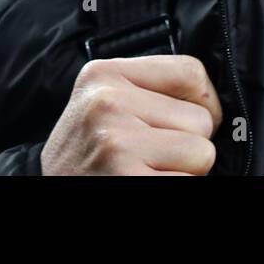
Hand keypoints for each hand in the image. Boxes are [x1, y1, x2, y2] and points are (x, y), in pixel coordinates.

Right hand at [41, 55, 222, 174]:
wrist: (46, 191)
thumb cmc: (87, 156)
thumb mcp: (106, 105)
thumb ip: (151, 90)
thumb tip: (217, 99)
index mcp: (104, 74)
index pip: (192, 72)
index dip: (203, 103)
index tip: (182, 122)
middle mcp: (106, 102)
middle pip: (202, 119)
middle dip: (187, 144)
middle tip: (147, 157)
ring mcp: (115, 142)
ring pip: (202, 153)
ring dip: (182, 171)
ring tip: (143, 171)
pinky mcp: (126, 177)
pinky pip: (189, 182)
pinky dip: (174, 187)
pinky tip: (140, 183)